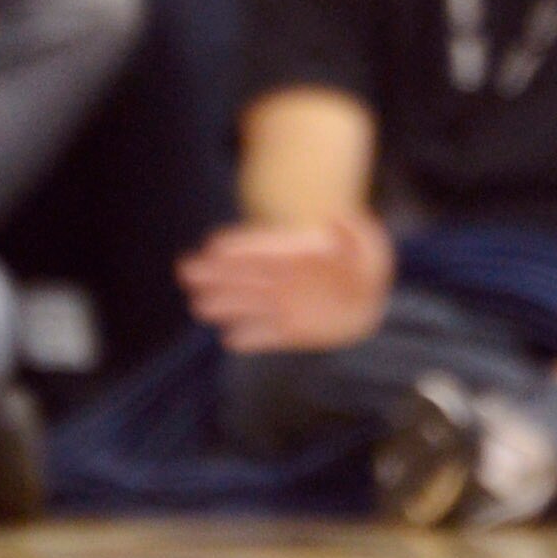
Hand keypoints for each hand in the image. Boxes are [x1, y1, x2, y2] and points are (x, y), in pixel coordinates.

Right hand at [175, 210, 393, 353]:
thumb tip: (338, 218)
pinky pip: (266, 335)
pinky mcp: (291, 331)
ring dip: (225, 304)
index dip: (242, 247)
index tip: (216, 246)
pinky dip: (250, 338)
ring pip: (249, 304)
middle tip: (186, 271)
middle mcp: (285, 278)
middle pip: (246, 275)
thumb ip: (355, 235)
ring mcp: (284, 304)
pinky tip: (230, 339)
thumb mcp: (370, 244)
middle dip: (217, 273)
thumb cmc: (366, 263)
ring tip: (199, 305)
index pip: (266, 248)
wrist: (369, 298)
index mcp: (301, 252)